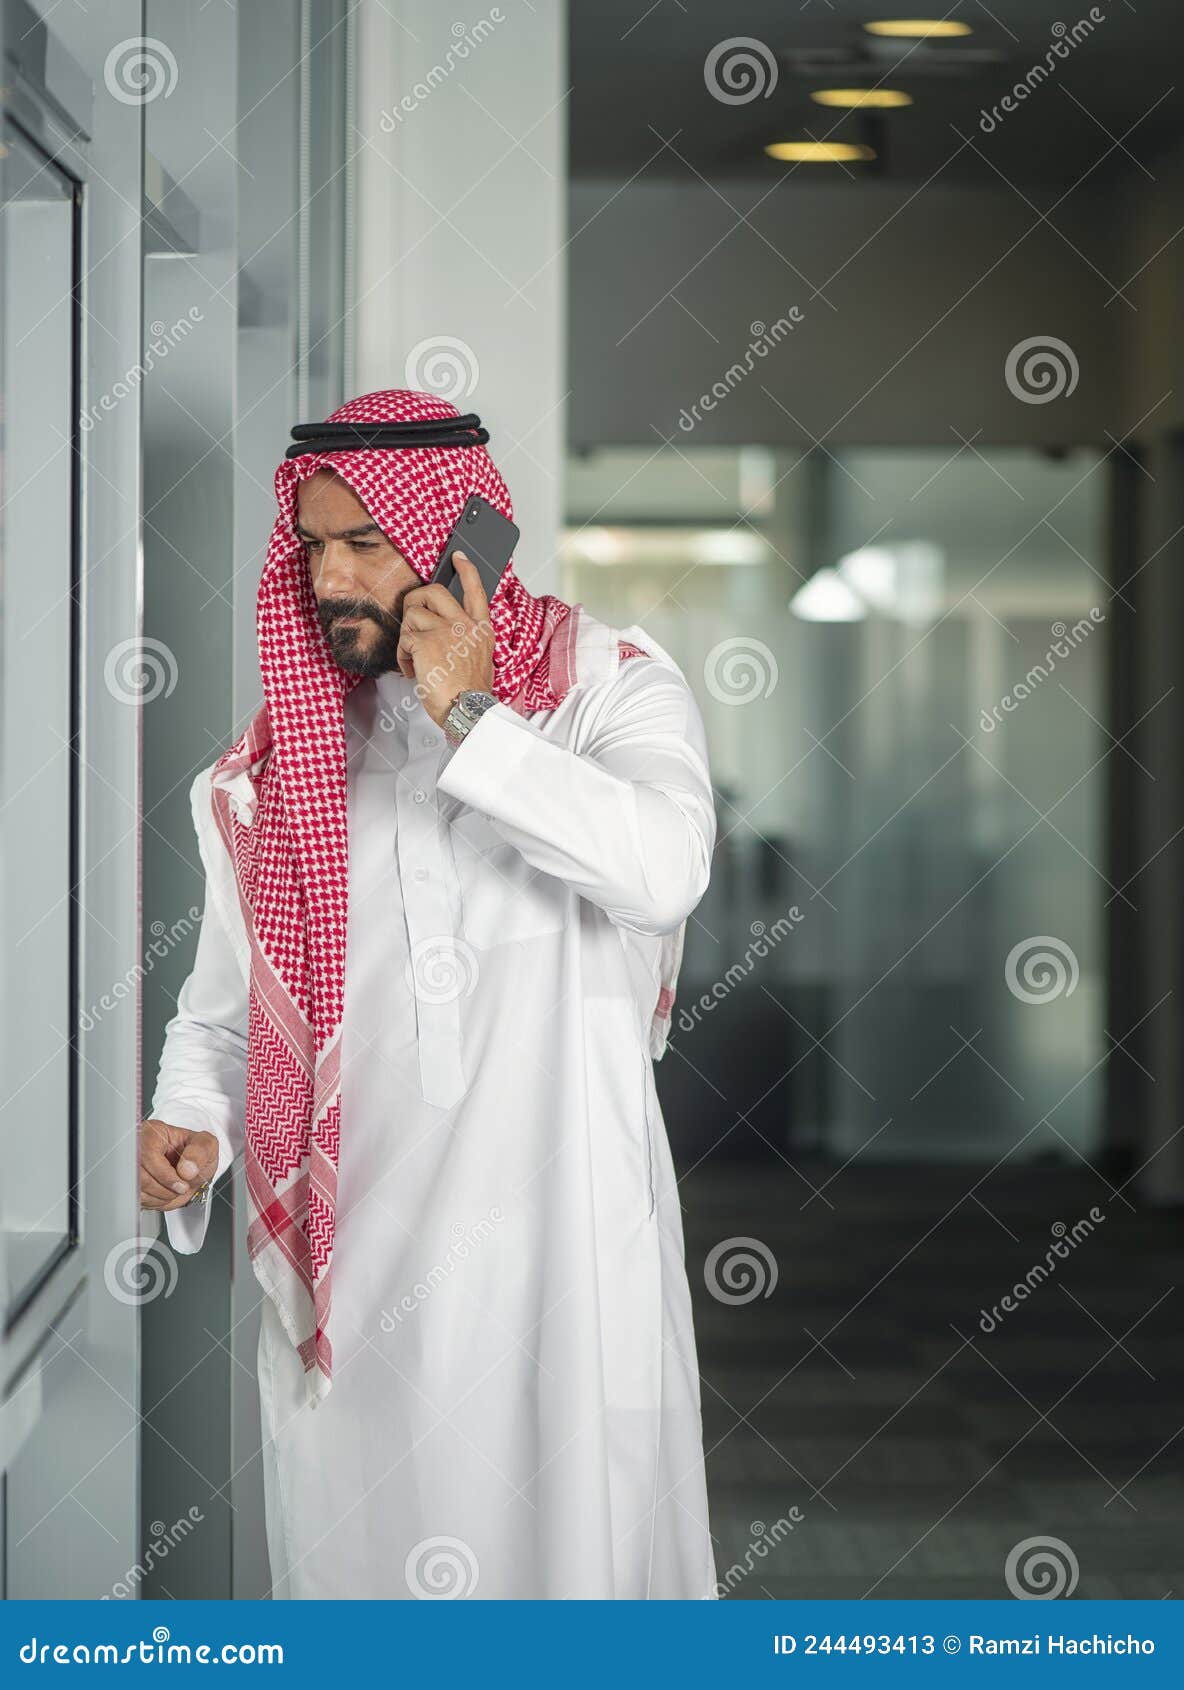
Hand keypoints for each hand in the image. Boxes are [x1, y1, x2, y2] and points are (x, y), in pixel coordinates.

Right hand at [139, 1118, 219, 1210]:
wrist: (190, 1169)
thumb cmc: (195, 1153)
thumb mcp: (206, 1145)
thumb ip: (200, 1152)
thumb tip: (187, 1170)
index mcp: (152, 1134)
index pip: (149, 1155)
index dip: (165, 1174)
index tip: (182, 1184)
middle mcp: (137, 1149)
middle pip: (139, 1176)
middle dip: (164, 1189)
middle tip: (180, 1189)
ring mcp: (130, 1167)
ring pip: (137, 1190)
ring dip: (160, 1197)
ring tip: (174, 1190)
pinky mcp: (130, 1184)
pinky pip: (137, 1199)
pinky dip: (154, 1202)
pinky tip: (164, 1193)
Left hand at [396, 552, 494, 726]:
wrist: (468, 710)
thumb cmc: (471, 693)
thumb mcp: (480, 660)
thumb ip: (467, 641)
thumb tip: (445, 634)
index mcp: (481, 630)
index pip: (476, 591)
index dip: (467, 570)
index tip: (459, 557)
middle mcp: (465, 625)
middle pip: (433, 591)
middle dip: (415, 599)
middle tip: (412, 617)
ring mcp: (446, 631)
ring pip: (412, 615)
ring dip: (407, 637)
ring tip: (415, 659)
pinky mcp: (426, 642)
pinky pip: (404, 639)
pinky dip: (402, 657)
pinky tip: (412, 671)